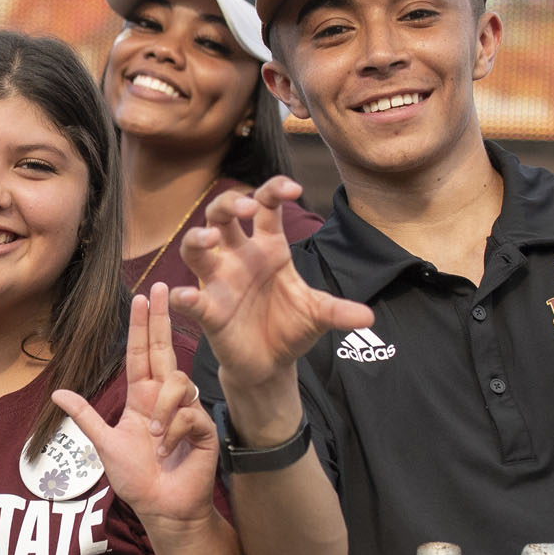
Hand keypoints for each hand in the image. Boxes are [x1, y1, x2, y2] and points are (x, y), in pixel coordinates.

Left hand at [53, 285, 218, 525]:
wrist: (162, 508)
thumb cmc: (137, 478)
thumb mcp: (104, 444)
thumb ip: (85, 416)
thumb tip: (57, 392)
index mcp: (142, 398)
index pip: (142, 355)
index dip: (142, 327)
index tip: (141, 297)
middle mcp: (166, 399)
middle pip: (166, 350)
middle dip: (162, 318)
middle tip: (161, 288)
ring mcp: (187, 412)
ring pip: (177, 383)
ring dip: (162, 409)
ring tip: (155, 437)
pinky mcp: (204, 429)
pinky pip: (189, 414)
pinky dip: (173, 431)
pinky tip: (169, 450)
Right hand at [171, 176, 371, 395]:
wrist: (270, 365)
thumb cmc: (290, 328)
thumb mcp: (318, 315)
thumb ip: (339, 311)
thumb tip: (368, 317)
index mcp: (268, 248)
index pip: (266, 205)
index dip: (274, 190)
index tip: (293, 189)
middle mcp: (238, 257)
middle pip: (222, 215)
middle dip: (230, 204)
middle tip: (248, 208)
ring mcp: (219, 282)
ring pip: (196, 248)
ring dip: (197, 238)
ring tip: (209, 238)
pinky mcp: (209, 311)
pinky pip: (191, 299)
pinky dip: (185, 297)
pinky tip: (187, 295)